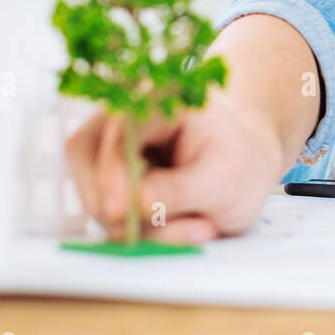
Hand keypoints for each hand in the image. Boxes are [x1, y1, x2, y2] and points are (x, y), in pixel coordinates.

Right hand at [63, 87, 286, 243]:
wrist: (247, 172)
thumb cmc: (240, 164)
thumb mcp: (223, 180)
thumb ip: (178, 189)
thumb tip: (134, 203)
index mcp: (159, 100)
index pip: (116, 130)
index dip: (110, 171)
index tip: (119, 210)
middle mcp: (126, 119)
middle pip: (87, 158)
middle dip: (114, 205)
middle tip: (159, 233)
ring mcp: (113, 150)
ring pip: (93, 191)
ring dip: (137, 225)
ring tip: (198, 226)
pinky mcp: (112, 182)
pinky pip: (107, 212)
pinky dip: (143, 231)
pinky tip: (188, 226)